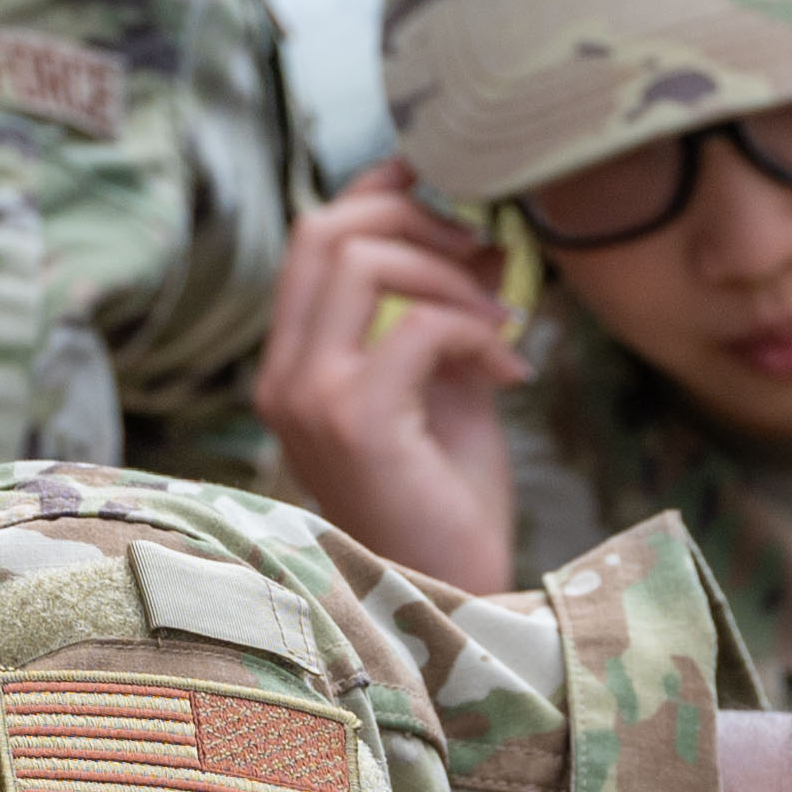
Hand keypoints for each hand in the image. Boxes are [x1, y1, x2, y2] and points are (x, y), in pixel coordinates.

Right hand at [253, 161, 530, 588]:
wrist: (449, 600)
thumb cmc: (445, 502)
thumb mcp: (443, 386)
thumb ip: (442, 312)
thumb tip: (479, 231)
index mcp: (293, 361)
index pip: (315, 237)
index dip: (382, 195)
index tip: (452, 192)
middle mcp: (283, 374)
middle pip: (325, 230)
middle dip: (418, 220)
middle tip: (487, 254)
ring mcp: (307, 397)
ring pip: (360, 261)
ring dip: (450, 275)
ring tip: (503, 320)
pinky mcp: (351, 421)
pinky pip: (416, 325)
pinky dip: (474, 330)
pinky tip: (508, 374)